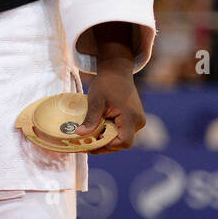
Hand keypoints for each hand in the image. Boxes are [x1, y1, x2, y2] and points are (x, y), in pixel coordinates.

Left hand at [77, 22, 145, 153]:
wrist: (117, 72)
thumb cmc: (106, 84)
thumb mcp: (95, 101)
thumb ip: (90, 119)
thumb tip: (79, 134)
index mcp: (130, 117)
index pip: (124, 142)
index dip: (108, 146)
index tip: (91, 145)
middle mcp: (138, 121)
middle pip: (122, 142)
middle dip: (104, 145)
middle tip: (85, 146)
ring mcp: (138, 121)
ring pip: (122, 138)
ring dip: (107, 139)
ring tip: (89, 139)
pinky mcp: (134, 119)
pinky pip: (123, 131)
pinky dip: (110, 133)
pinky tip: (97, 132)